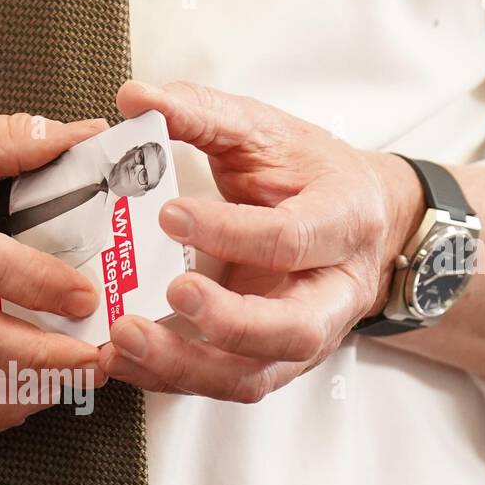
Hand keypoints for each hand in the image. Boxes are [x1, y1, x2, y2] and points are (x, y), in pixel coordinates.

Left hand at [99, 81, 423, 401]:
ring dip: (185, 366)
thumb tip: (134, 97)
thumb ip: (203, 115)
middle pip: (291, 329)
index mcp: (343, 222)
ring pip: (252, 376)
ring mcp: (303, 341)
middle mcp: (332, 294)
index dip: (231, 232)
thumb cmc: (311, 178)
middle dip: (227, 321)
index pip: (292, 238)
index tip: (169, 215)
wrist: (363, 229)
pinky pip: (222, 387)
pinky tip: (121, 361)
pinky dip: (169, 379)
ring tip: (122, 341)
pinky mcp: (271, 367)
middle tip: (168, 294)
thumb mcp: (267, 134)